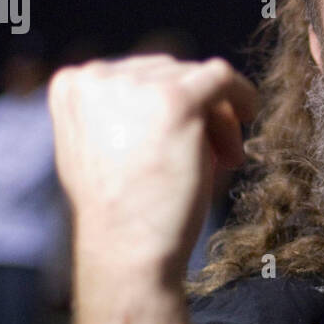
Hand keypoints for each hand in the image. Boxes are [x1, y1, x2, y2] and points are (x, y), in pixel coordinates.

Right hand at [47, 54, 257, 277]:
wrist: (128, 250)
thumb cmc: (122, 211)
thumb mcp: (100, 146)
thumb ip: (118, 109)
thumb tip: (171, 85)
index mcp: (72, 85)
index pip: (137, 75)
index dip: (167, 105)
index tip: (184, 140)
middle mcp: (98, 76)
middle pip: (168, 73)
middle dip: (196, 112)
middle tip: (214, 156)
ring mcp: (136, 86)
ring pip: (196, 78)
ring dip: (216, 117)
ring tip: (221, 160)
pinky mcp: (176, 99)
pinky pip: (221, 76)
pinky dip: (241, 94)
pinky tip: (250, 114)